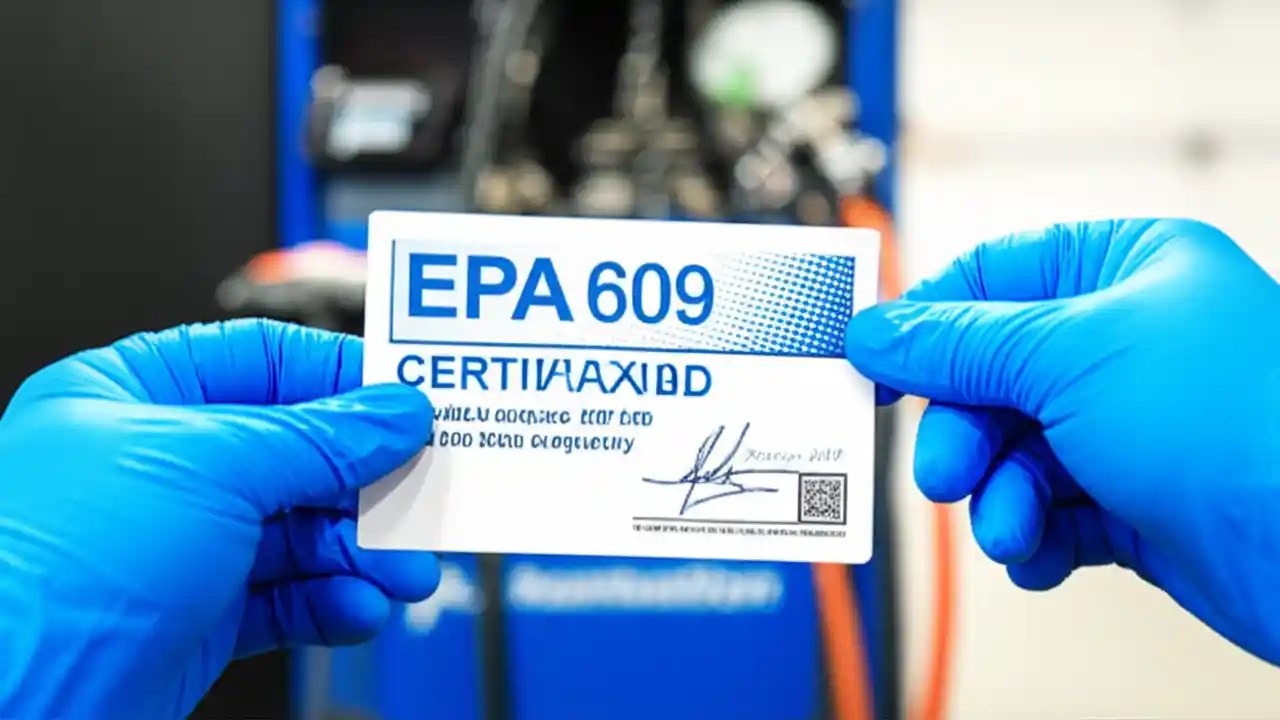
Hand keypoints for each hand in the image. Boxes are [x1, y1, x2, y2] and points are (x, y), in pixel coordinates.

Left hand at [0, 319, 437, 718]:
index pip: (264, 363)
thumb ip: (319, 438)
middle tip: (422, 498)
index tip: (412, 402)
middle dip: (366, 484)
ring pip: (302, 533)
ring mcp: (177, 547)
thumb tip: (396, 413)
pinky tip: (359, 607)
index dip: (345, 380)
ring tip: (403, 570)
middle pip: (297, 454)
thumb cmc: (49, 568)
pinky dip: (334, 601)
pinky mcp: (195, 619)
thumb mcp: (210, 466)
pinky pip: (289, 598)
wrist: (5, 703)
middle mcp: (156, 466)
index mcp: (133, 395)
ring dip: (363, 552)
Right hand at [844, 219, 1279, 662]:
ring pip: (1014, 451)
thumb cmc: (1243, 426)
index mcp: (1128, 269)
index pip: (995, 274)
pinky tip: (1038, 551)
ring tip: (1009, 525)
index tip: (875, 361)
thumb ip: (959, 343)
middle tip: (945, 469)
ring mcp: (1133, 425)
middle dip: (963, 430)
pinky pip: (1050, 510)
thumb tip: (876, 330)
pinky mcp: (1136, 500)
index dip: (929, 319)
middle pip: (993, 374)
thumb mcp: (1071, 356)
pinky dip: (1033, 535)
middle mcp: (1129, 342)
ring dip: (997, 496)